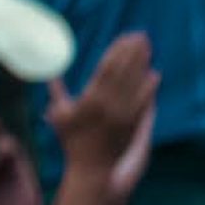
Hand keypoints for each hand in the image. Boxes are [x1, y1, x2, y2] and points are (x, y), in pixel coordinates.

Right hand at [47, 31, 158, 203]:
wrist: (92, 170)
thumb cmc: (72, 142)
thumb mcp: (59, 115)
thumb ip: (56, 92)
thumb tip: (50, 73)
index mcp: (90, 99)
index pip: (106, 68)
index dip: (117, 51)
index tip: (123, 37)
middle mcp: (109, 105)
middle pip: (124, 71)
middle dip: (133, 51)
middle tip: (141, 35)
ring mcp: (123, 116)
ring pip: (136, 84)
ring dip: (143, 64)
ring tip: (148, 48)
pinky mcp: (133, 125)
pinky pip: (144, 102)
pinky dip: (150, 88)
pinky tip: (155, 75)